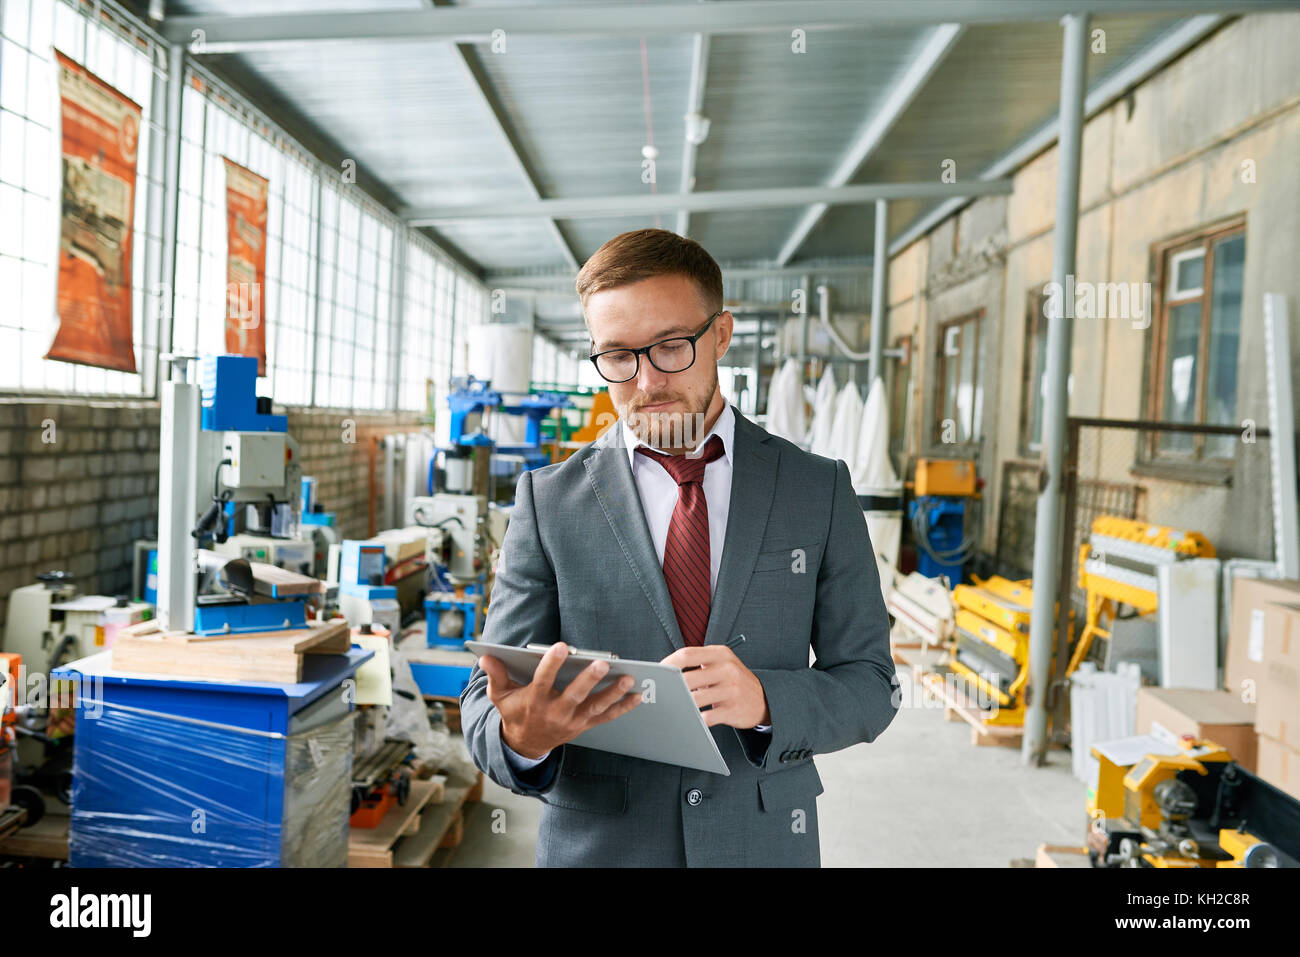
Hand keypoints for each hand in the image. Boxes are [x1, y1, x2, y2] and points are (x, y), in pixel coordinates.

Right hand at [479, 642, 641, 759]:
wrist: (525, 744)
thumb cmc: (514, 712)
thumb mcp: (500, 695)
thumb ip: (496, 675)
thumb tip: (485, 657)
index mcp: (534, 701)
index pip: (542, 680)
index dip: (550, 663)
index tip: (560, 647)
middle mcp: (555, 712)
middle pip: (574, 695)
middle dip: (588, 679)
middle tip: (602, 663)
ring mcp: (572, 721)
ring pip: (595, 707)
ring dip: (613, 693)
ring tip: (629, 678)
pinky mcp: (584, 726)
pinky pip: (606, 717)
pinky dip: (623, 707)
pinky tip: (638, 696)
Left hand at [660, 645, 770, 728]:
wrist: (764, 699)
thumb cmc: (733, 680)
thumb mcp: (722, 663)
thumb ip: (699, 662)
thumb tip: (666, 670)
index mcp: (721, 654)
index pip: (687, 654)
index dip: (668, 664)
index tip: (657, 673)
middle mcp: (727, 669)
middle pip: (687, 678)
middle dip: (670, 688)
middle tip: (659, 694)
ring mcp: (732, 689)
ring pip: (695, 699)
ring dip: (681, 705)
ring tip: (673, 707)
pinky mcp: (733, 709)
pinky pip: (707, 717)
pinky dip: (695, 720)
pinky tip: (690, 719)